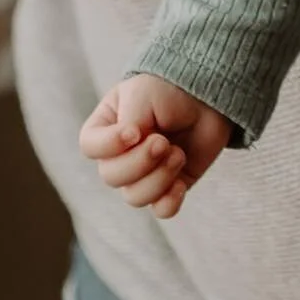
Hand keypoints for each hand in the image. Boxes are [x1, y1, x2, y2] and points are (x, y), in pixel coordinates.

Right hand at [79, 74, 233, 218]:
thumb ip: (127, 123)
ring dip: (159, 178)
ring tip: (178, 154)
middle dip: (140, 161)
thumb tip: (131, 151)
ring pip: (134, 197)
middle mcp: (120, 154)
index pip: (90, 147)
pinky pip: (161, 210)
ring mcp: (144, 172)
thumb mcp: (142, 96)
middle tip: (163, 141)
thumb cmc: (170, 89)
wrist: (208, 94)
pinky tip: (181, 182)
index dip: (109, 145)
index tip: (135, 132)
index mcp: (107, 126)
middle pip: (112, 176)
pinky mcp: (170, 185)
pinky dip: (170, 200)